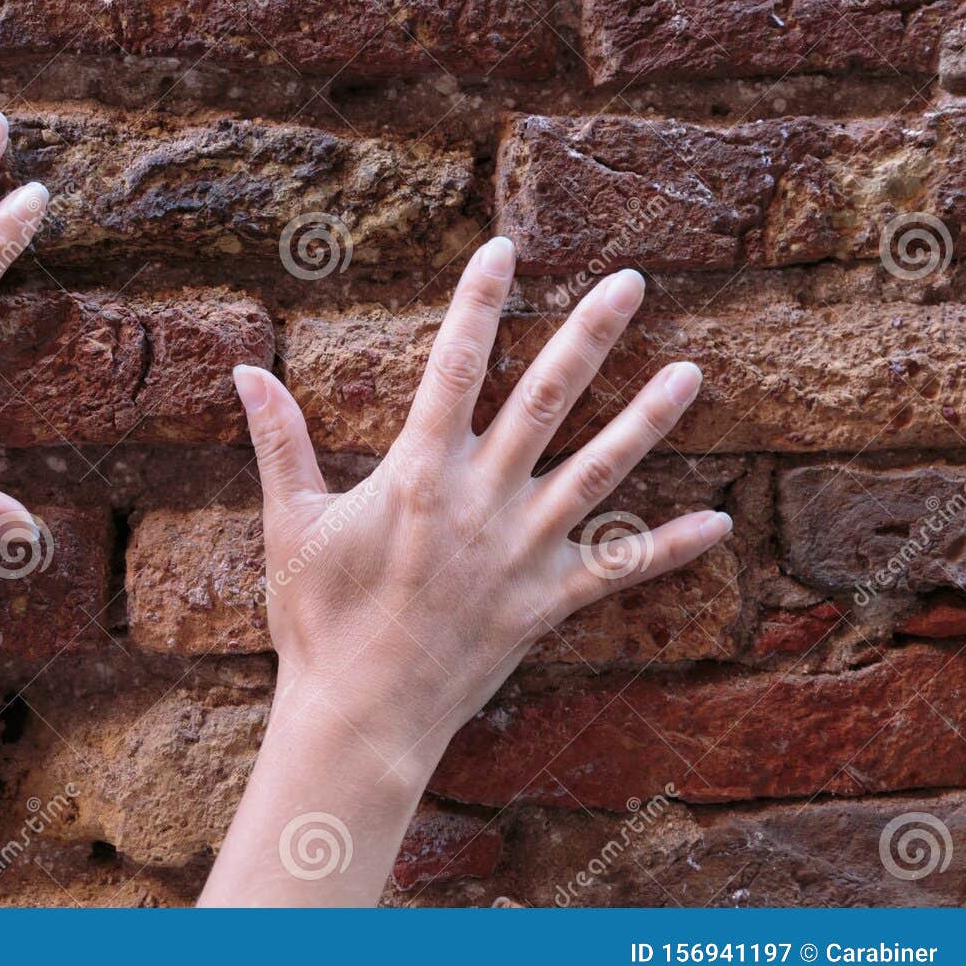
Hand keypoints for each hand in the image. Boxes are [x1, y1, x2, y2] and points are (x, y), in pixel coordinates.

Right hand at [200, 237, 730, 904]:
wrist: (359, 716)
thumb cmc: (318, 620)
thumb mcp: (292, 523)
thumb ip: (279, 440)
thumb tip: (246, 370)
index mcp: (418, 472)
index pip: (453, 366)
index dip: (479, 304)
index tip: (504, 249)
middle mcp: (480, 499)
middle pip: (545, 400)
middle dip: (588, 335)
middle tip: (632, 282)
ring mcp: (520, 551)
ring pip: (599, 470)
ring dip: (647, 420)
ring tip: (692, 372)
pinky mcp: (545, 603)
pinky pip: (619, 570)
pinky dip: (669, 547)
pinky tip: (719, 524)